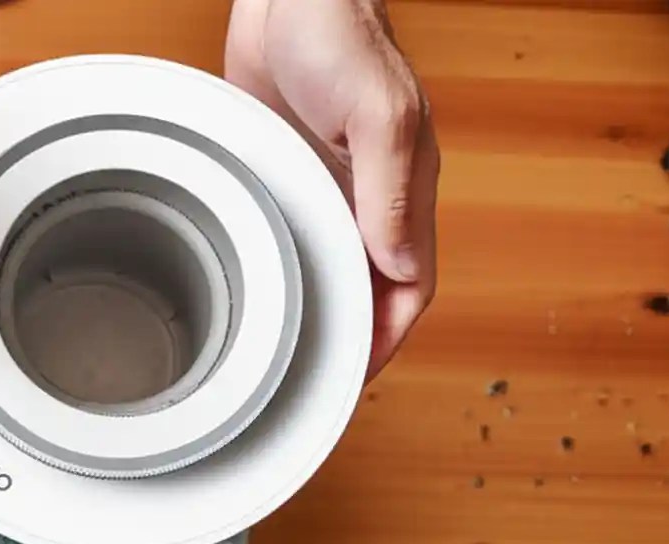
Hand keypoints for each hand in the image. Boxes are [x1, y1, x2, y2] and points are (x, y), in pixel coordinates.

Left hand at [225, 0, 438, 379]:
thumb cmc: (339, 33)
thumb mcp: (375, 111)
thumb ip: (389, 187)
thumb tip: (397, 261)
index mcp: (401, 188)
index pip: (408, 285)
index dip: (389, 337)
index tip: (357, 377)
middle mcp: (368, 196)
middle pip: (370, 288)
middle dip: (350, 339)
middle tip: (314, 383)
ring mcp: (327, 187)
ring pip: (330, 269)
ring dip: (316, 311)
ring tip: (284, 356)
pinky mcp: (289, 173)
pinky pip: (292, 235)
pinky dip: (283, 271)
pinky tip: (259, 291)